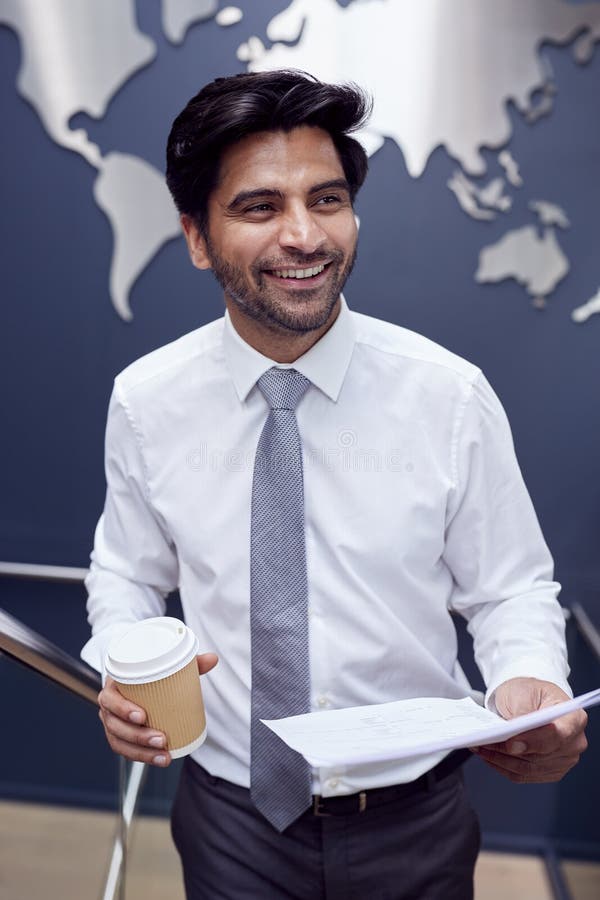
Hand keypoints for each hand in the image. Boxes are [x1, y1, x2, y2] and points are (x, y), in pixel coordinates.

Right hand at [98, 653, 217, 766]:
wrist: (133, 681)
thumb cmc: (147, 672)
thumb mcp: (164, 664)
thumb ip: (188, 662)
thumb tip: (212, 659)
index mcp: (113, 685)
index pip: (110, 698)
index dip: (122, 709)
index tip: (142, 716)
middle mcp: (109, 706)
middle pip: (115, 725)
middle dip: (137, 736)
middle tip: (161, 739)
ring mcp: (112, 723)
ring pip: (119, 741)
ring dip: (141, 751)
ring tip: (163, 754)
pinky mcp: (119, 736)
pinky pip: (125, 750)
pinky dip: (142, 757)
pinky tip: (159, 759)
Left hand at [473, 677, 586, 782]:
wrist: (529, 698)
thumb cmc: (530, 692)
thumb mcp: (524, 692)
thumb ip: (522, 714)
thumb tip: (513, 738)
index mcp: (574, 718)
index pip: (558, 736)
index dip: (533, 742)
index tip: (510, 743)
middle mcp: (574, 743)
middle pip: (541, 756)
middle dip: (508, 751)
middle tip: (484, 742)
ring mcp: (563, 760)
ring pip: (528, 769)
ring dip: (500, 760)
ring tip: (480, 747)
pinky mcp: (549, 771)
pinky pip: (523, 775)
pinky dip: (502, 767)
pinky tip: (488, 756)